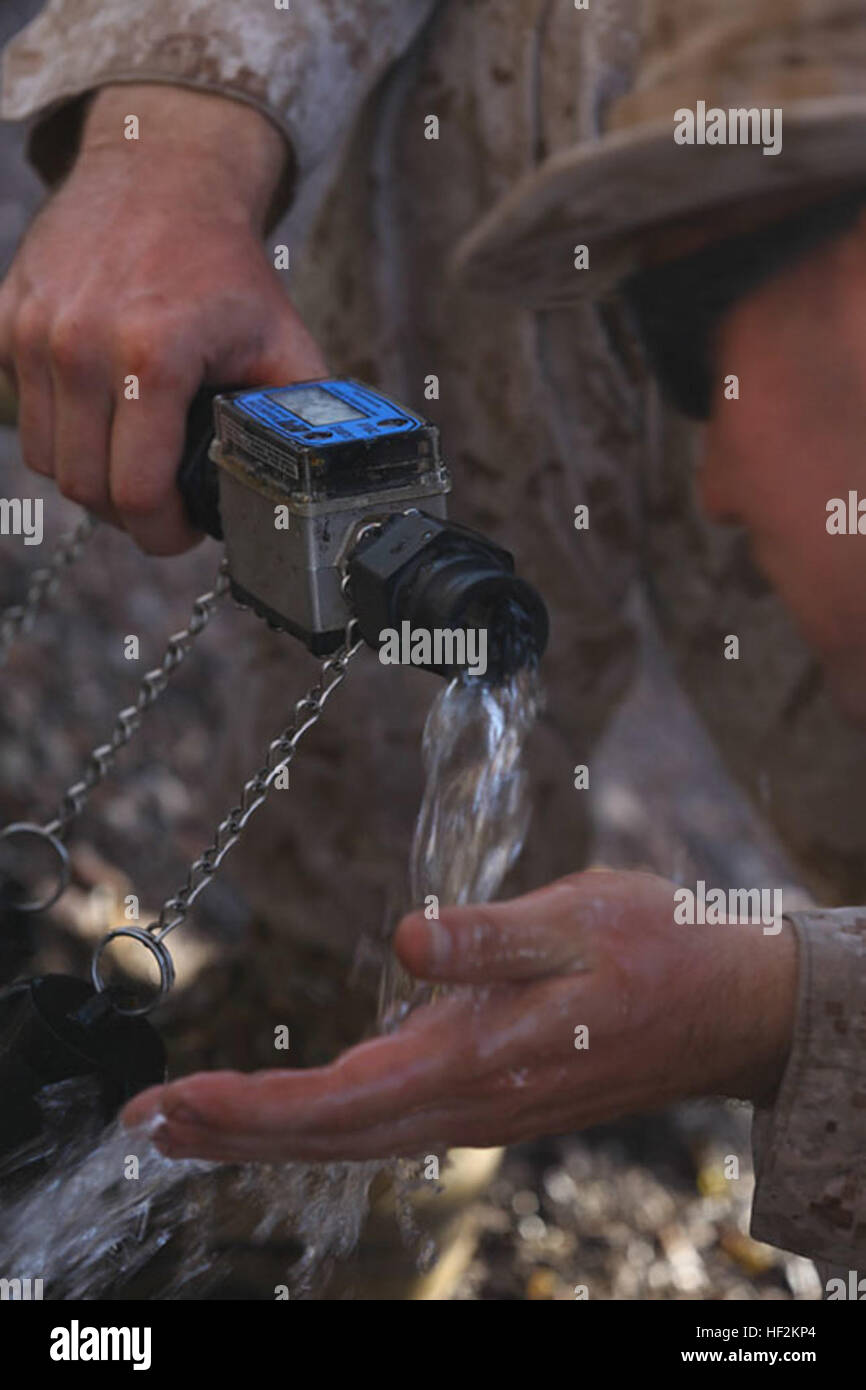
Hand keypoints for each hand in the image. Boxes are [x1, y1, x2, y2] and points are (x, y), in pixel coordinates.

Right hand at [0, 84, 325, 553]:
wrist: (160, 170)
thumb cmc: (225, 263)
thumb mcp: (281, 339)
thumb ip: (297, 414)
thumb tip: (315, 479)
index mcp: (153, 355)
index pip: (137, 491)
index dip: (163, 532)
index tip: (180, 532)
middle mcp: (81, 344)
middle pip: (84, 487)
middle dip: (126, 512)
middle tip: (159, 504)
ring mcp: (34, 330)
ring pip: (45, 459)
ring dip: (88, 474)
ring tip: (130, 462)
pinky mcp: (7, 319)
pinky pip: (25, 410)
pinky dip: (60, 427)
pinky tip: (101, 411)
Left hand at [122, 870, 798, 1162]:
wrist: (731, 1005)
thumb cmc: (658, 950)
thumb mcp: (577, 919)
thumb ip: (490, 935)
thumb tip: (407, 942)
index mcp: (478, 1059)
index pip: (338, 1101)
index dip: (249, 1106)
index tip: (175, 1100)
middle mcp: (469, 1101)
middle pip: (328, 1134)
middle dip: (231, 1130)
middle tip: (147, 1123)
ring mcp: (481, 1108)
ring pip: (353, 1135)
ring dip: (268, 1129)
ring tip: (196, 1119)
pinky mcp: (493, 1097)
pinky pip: (387, 1124)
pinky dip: (322, 1120)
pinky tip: (299, 1107)